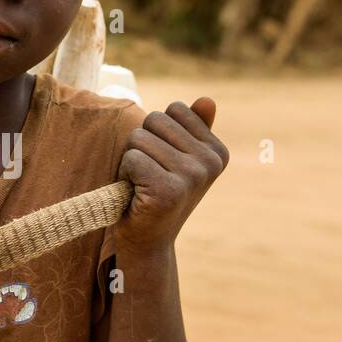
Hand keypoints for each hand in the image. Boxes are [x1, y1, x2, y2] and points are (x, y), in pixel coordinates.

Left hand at [114, 98, 227, 253]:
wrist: (148, 242)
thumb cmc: (158, 194)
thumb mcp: (181, 159)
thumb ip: (194, 129)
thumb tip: (207, 100)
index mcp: (217, 151)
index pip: (175, 109)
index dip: (158, 132)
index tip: (163, 161)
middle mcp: (210, 163)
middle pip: (154, 119)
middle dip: (142, 144)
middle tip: (149, 174)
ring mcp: (192, 177)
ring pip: (139, 138)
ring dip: (132, 160)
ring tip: (142, 184)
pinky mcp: (168, 191)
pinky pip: (132, 159)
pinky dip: (125, 175)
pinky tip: (136, 195)